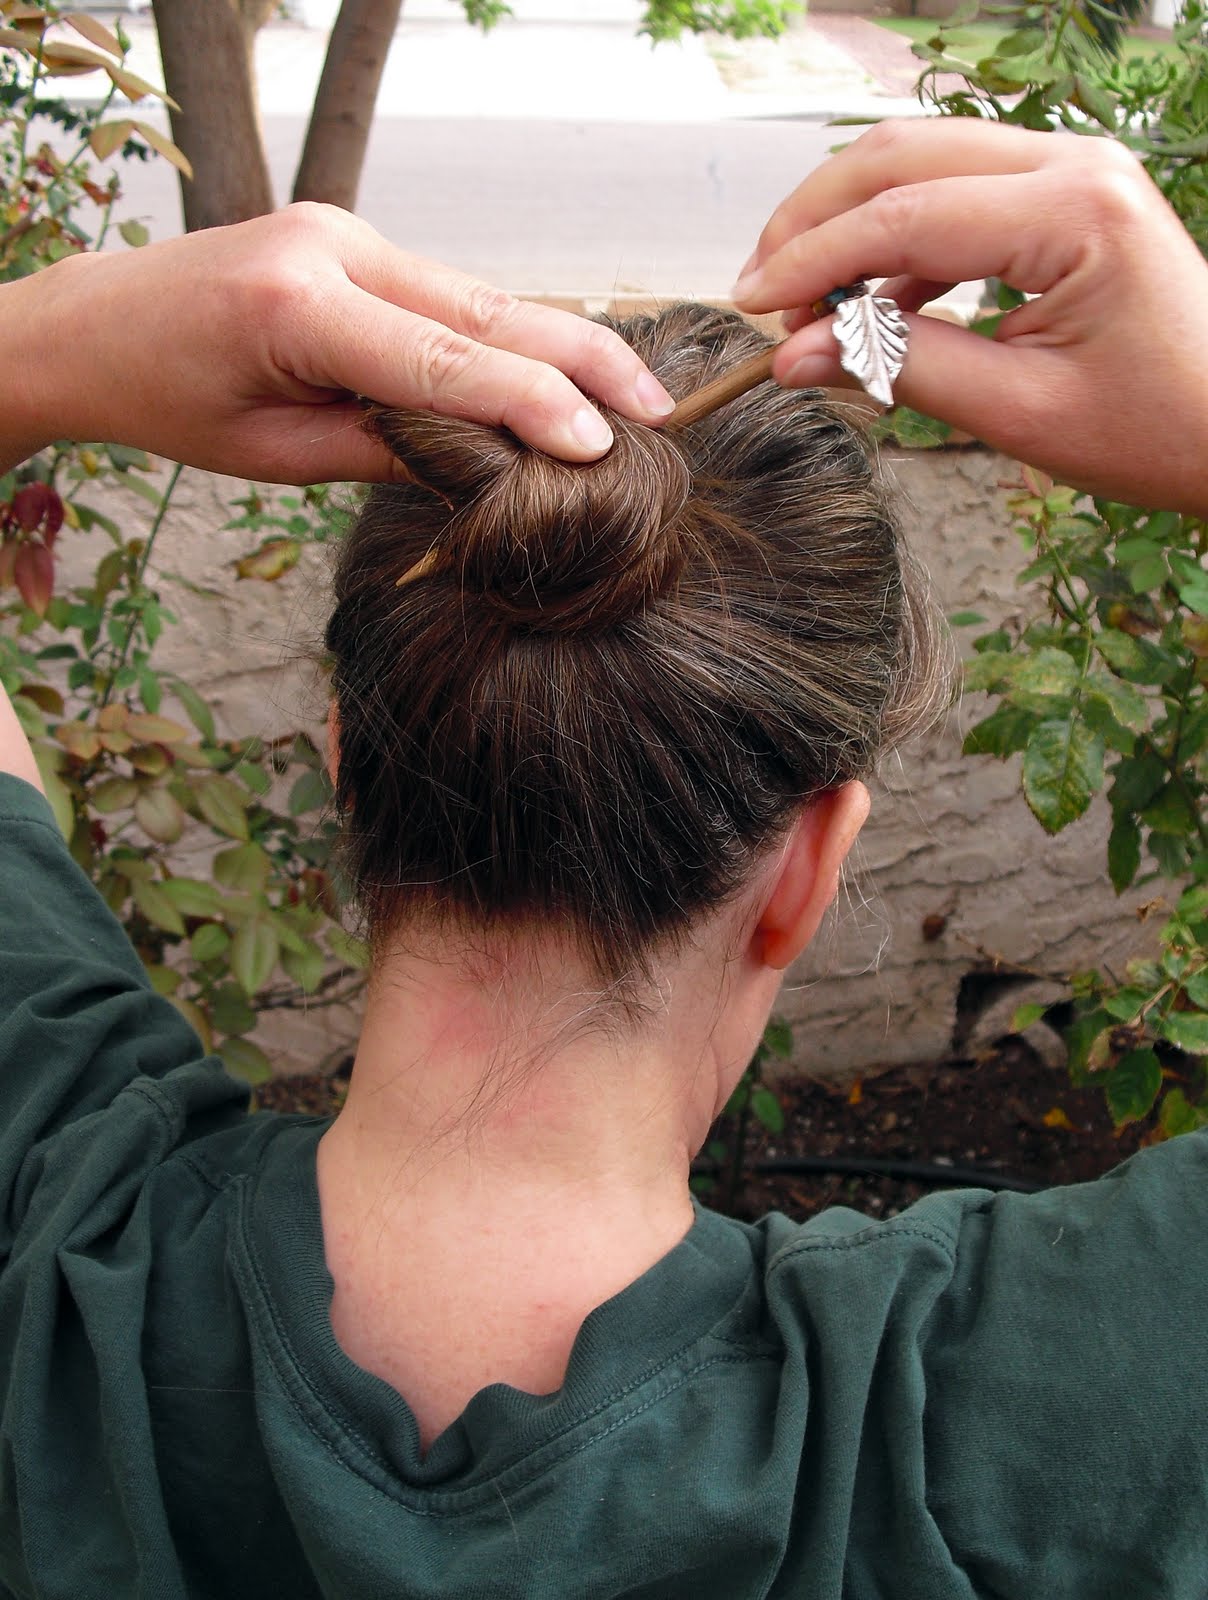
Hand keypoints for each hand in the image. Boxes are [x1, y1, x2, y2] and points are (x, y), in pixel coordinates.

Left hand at [2, 203, 673, 482]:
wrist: (101, 323)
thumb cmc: (172, 397)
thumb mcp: (272, 454)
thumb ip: (381, 448)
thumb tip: (487, 463)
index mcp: (297, 306)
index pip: (440, 362)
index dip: (529, 404)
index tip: (597, 444)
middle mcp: (333, 248)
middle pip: (483, 310)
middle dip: (579, 360)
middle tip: (655, 409)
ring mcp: (348, 234)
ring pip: (479, 298)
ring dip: (561, 347)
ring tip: (632, 396)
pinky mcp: (357, 242)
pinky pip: (450, 297)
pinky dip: (510, 338)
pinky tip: (565, 371)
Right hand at [734, 121, 1207, 516]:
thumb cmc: (1156, 428)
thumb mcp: (1018, 412)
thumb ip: (899, 370)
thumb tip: (794, 357)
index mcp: (1071, 210)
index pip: (902, 216)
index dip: (810, 261)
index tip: (748, 306)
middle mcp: (1073, 163)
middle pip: (900, 156)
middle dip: (815, 221)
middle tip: (760, 294)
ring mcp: (1073, 169)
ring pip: (922, 161)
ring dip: (851, 223)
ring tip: (805, 306)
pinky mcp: (1068, 194)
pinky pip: (958, 191)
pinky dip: (899, 240)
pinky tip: (869, 303)